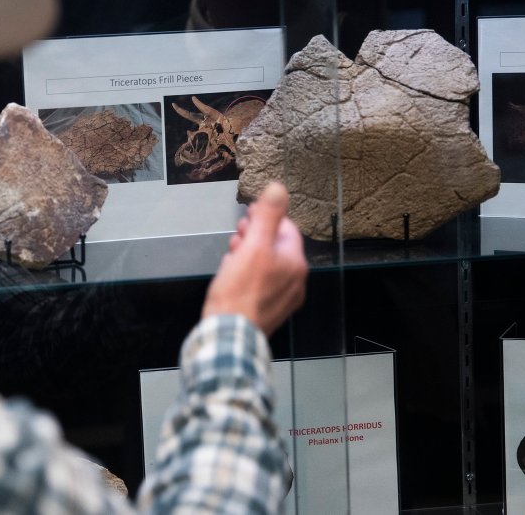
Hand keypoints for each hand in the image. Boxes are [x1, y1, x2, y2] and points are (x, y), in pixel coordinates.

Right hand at [201, 182, 306, 335]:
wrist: (229, 335)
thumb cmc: (239, 293)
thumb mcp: (253, 246)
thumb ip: (267, 216)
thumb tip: (279, 188)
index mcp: (295, 263)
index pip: (286, 228)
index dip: (265, 218)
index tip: (248, 216)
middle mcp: (295, 281)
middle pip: (276, 247)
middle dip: (255, 236)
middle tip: (237, 234)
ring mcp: (283, 298)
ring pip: (267, 265)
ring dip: (249, 254)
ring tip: (231, 254)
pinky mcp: (268, 310)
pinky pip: (260, 283)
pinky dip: (247, 274)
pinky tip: (232, 275)